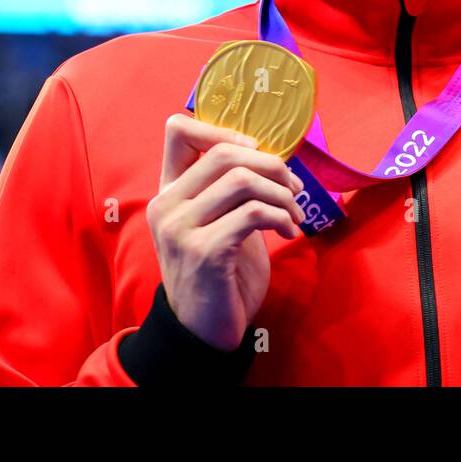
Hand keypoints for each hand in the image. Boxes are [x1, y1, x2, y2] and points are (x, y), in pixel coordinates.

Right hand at [145, 113, 306, 350]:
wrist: (204, 331)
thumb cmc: (220, 272)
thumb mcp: (218, 221)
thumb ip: (227, 188)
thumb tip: (270, 154)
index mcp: (168, 191)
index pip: (178, 130)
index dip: (223, 130)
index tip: (256, 153)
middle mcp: (166, 205)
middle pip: (224, 153)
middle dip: (271, 165)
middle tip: (293, 188)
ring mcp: (180, 229)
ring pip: (243, 181)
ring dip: (282, 194)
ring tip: (294, 215)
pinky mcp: (204, 252)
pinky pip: (254, 213)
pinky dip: (282, 217)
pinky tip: (288, 232)